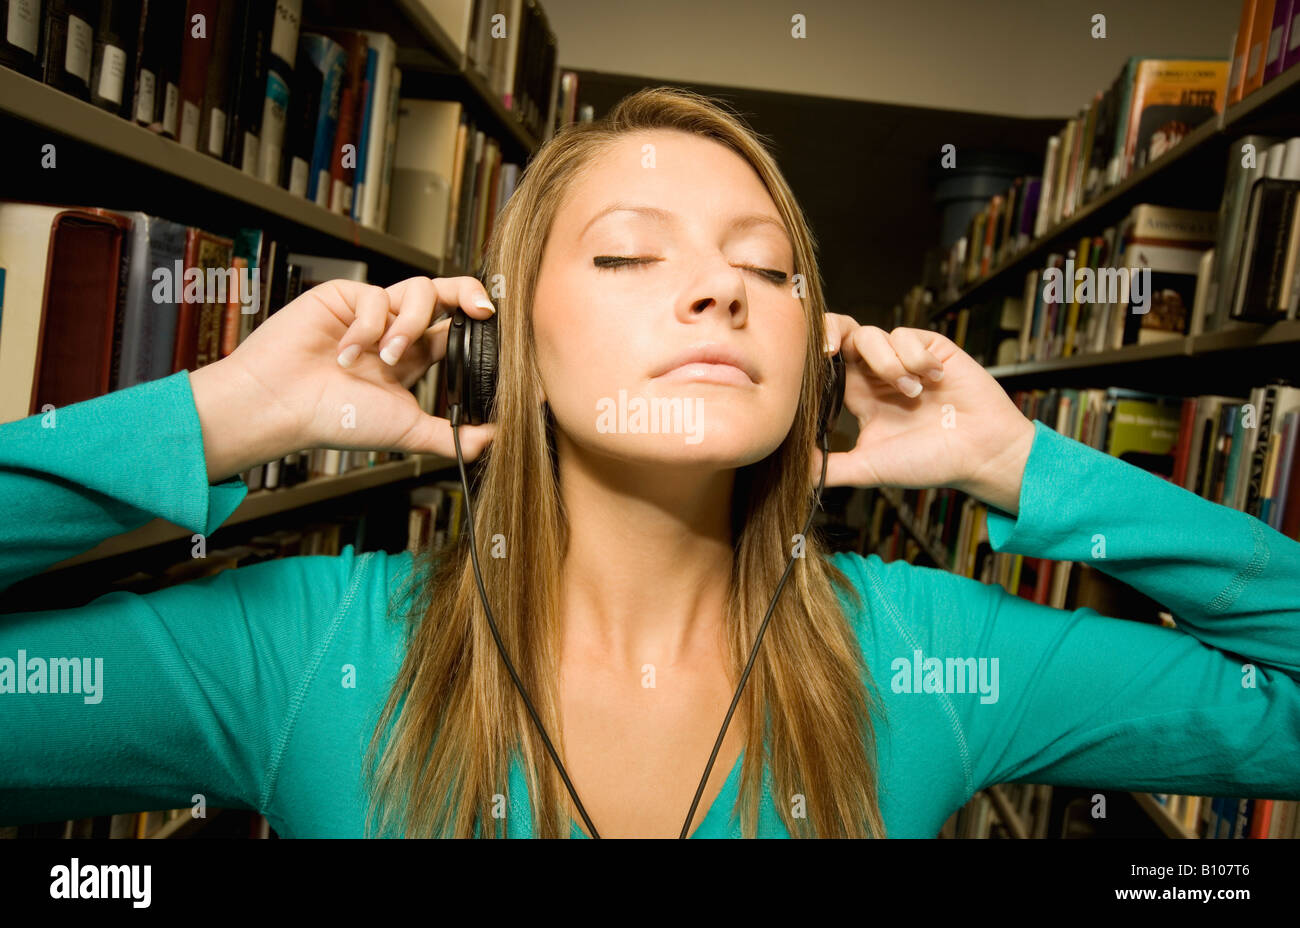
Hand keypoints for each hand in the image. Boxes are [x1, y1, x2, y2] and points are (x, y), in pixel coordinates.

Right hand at [190, 276, 497, 482]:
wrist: (281, 407)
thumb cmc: (335, 420)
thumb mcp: (407, 430)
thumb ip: (452, 436)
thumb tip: (497, 439)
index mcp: (412, 359)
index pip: (456, 332)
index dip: (479, 328)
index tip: (498, 333)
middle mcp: (395, 331)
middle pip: (445, 295)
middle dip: (468, 294)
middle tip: (483, 309)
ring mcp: (371, 312)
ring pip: (419, 290)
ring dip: (410, 324)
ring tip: (385, 357)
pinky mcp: (345, 296)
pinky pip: (377, 296)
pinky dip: (367, 327)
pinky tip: (344, 352)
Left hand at [814, 316, 1035, 515]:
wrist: (982, 454)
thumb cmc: (931, 463)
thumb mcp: (870, 467)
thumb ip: (829, 467)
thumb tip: (790, 469)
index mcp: (859, 395)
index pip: (824, 364)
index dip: (812, 358)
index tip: (808, 367)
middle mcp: (877, 373)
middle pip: (841, 332)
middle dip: (832, 334)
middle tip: (830, 350)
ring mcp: (904, 358)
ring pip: (873, 335)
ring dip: (887, 363)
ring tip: (912, 393)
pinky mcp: (931, 347)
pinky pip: (907, 335)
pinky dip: (916, 358)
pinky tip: (934, 380)